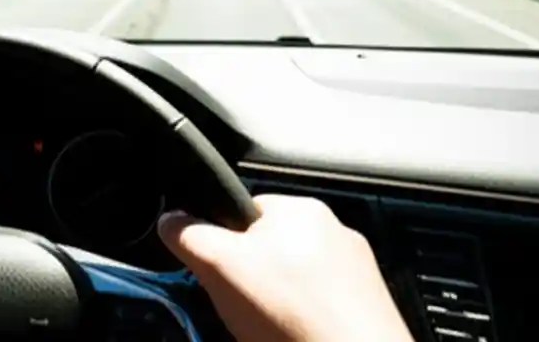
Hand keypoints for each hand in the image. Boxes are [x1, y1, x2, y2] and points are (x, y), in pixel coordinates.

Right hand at [158, 195, 412, 341]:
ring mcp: (357, 273)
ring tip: (271, 329)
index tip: (220, 275)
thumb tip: (170, 221)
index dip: (222, 245)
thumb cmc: (293, 316)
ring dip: (278, 302)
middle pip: (268, 249)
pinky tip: (294, 337)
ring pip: (295, 281)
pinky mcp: (368, 310)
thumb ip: (189, 236)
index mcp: (301, 209)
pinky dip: (304, 320)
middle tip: (243, 308)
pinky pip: (320, 306)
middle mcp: (336, 232)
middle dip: (251, 278)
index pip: (242, 212)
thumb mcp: (220, 268)